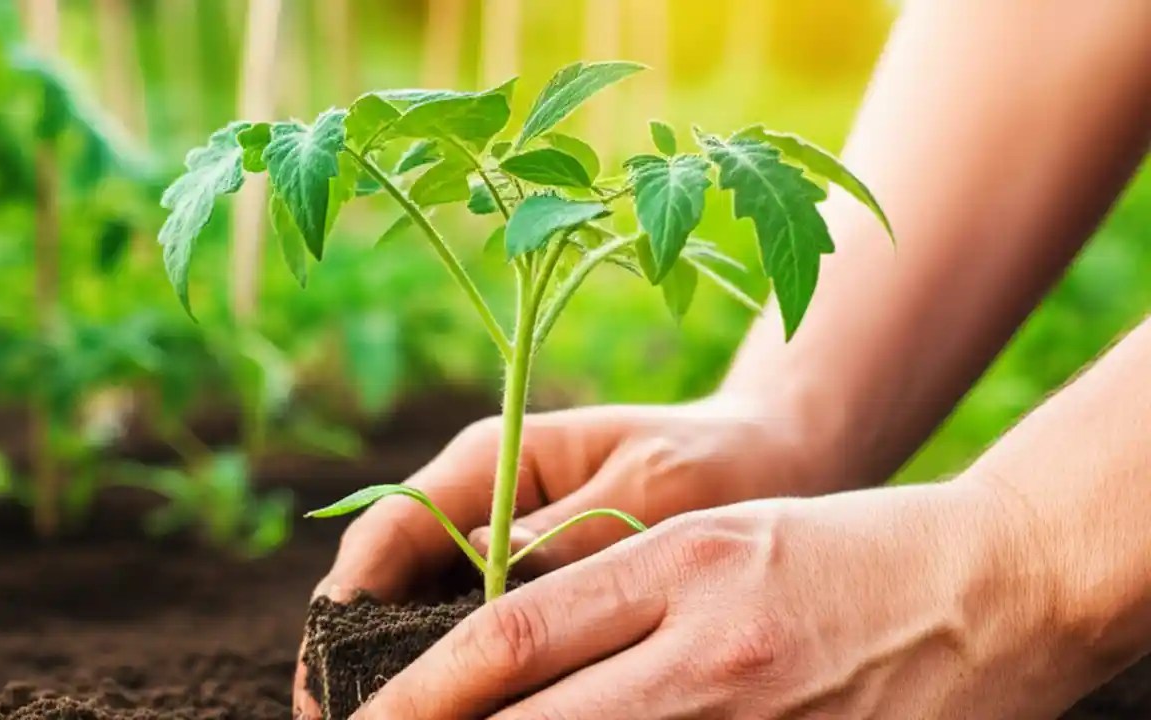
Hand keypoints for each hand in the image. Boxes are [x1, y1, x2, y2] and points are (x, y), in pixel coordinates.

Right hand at [294, 399, 822, 716]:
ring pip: (420, 609)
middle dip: (358, 657)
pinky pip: (474, 623)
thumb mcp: (650, 496)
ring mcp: (498, 535)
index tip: (329, 690)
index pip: (387, 534)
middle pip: (386, 581)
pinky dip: (461, 671)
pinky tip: (465, 713)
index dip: (344, 613)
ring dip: (402, 670)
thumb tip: (486, 585)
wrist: (762, 453)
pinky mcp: (527, 572)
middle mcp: (479, 497)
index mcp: (493, 460)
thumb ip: (567, 541)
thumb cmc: (712, 464)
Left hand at [352, 478, 1092, 718]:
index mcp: (678, 566)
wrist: (993, 583)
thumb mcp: (717, 537)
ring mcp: (754, 717)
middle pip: (534, 718)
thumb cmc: (843, 546)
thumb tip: (504, 654)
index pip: (511, 637)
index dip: (421, 690)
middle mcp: (706, 649)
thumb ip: (614, 590)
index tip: (363, 717)